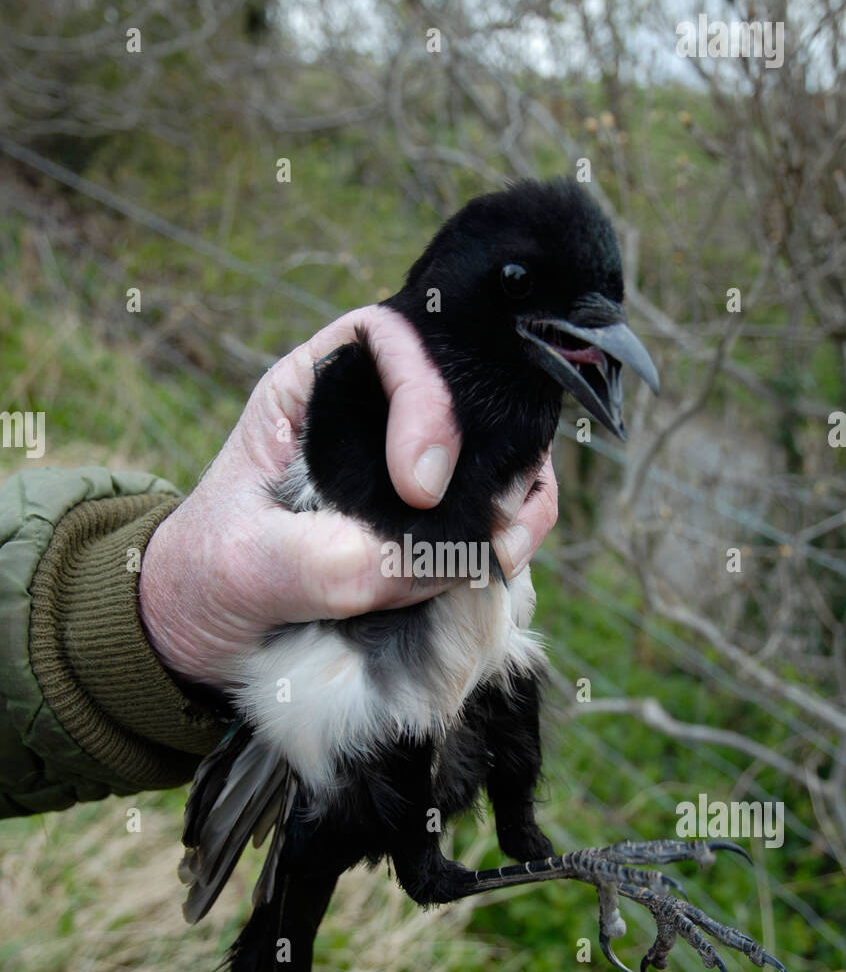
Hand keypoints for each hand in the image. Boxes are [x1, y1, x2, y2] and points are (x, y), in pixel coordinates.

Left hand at [139, 306, 557, 686]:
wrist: (204, 631)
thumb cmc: (208, 576)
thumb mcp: (247, 566)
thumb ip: (326, 562)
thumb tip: (427, 566)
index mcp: (312, 390)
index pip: (389, 340)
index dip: (423, 395)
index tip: (418, 484)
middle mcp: (373, 414)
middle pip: (468, 387)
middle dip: (493, 447)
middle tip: (486, 520)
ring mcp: (413, 466)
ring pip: (499, 447)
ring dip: (516, 495)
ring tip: (499, 553)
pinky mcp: (438, 519)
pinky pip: (502, 507)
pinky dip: (515, 533)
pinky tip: (498, 568)